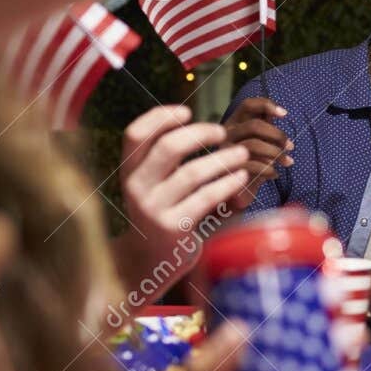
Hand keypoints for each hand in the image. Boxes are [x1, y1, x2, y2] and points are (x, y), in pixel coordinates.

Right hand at [117, 106, 250, 283]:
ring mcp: (153, 209)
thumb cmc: (162, 210)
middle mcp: (136, 188)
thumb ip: (163, 157)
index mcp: (128, 171)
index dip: (160, 117)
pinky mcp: (172, 228)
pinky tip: (241, 176)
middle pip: (167, 148)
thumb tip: (191, 119)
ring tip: (241, 154)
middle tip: (222, 131)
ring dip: (223, 159)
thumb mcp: (152, 182)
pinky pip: (206, 198)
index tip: (187, 111)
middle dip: (200, 134)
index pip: (135, 134)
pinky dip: (228, 184)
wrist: (151, 260)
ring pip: (192, 173)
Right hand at [221, 96, 291, 210]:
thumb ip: (266, 126)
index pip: (248, 105)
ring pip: (254, 145)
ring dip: (277, 154)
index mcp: (234, 122)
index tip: (285, 114)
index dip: (266, 105)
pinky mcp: (227, 169)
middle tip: (290, 146)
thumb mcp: (259, 141)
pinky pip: (252, 165)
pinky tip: (275, 174)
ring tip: (287, 162)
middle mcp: (226, 133)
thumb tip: (280, 112)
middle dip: (278, 135)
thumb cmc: (251, 162)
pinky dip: (269, 169)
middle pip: (254, 125)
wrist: (235, 191)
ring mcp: (224, 151)